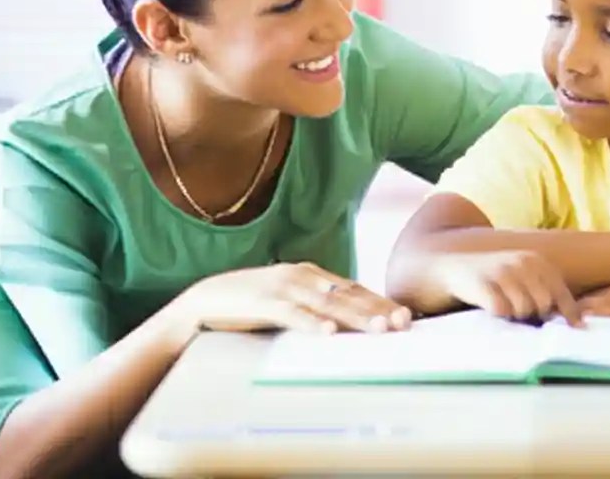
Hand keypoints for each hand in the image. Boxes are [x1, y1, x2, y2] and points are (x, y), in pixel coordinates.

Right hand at [170, 262, 412, 336]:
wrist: (204, 302)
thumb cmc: (251, 306)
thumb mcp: (290, 302)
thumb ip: (317, 308)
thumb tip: (350, 325)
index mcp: (312, 275)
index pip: (354, 290)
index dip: (380, 302)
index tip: (405, 317)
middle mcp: (302, 276)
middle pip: (347, 295)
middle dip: (377, 309)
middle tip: (402, 323)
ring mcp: (283, 288)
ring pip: (327, 304)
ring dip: (355, 317)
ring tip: (378, 329)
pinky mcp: (263, 303)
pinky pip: (293, 315)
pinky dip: (312, 324)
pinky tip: (328, 334)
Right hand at [434, 251, 583, 325]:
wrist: (449, 267)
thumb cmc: (492, 279)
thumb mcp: (521, 277)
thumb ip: (544, 292)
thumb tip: (576, 322)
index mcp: (535, 260)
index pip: (560, 291)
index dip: (568, 312)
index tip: (576, 329)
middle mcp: (520, 262)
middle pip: (543, 303)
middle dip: (536, 316)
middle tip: (521, 316)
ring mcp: (500, 272)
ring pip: (523, 308)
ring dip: (516, 317)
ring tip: (505, 310)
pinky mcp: (481, 284)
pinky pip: (500, 309)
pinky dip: (499, 315)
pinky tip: (491, 310)